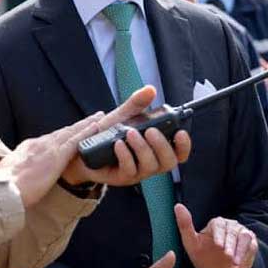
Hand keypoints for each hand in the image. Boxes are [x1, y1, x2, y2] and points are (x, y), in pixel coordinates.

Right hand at [0, 112, 106, 208]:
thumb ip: (15, 170)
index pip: (48, 140)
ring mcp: (50, 148)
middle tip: (90, 119)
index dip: (61, 136)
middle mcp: (40, 143)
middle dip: (76, 126)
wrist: (5, 188)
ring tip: (98, 117)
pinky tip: (98, 126)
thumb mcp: (7, 173)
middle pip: (62, 132)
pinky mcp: (59, 155)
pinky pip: (77, 139)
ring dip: (86, 124)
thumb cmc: (4, 186)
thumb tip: (13, 174)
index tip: (69, 133)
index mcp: (28, 148)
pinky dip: (88, 131)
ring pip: (72, 132)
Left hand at [61, 86, 190, 186]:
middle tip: (150, 131)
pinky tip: (118, 144)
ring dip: (142, 148)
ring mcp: (137, 172)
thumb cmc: (108, 134)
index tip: (180, 132)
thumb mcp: (123, 116)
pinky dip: (125, 155)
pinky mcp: (122, 177)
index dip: (184, 145)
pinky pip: (129, 169)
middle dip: (162, 146)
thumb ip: (137, 104)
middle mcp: (151, 162)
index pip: (178, 153)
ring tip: (130, 133)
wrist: (83, 150)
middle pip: (169, 162)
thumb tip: (150, 90)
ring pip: (150, 166)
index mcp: (156, 149)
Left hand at [174, 205, 256, 267]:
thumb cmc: (204, 255)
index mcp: (216, 224)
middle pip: (232, 231)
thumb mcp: (191, 243)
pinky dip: (247, 253)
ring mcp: (242, 233)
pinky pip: (252, 244)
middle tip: (227, 256)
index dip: (218, 234)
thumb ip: (185, 225)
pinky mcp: (251, 242)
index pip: (218, 224)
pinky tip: (241, 261)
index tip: (218, 245)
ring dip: (239, 250)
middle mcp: (230, 226)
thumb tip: (177, 205)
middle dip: (230, 244)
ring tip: (234, 262)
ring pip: (244, 237)